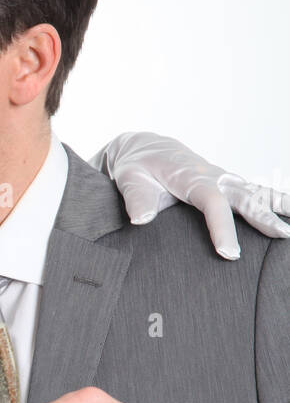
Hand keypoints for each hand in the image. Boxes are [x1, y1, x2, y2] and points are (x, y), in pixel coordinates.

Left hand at [99, 131, 289, 257]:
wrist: (148, 149)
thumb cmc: (138, 166)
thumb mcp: (129, 178)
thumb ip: (136, 198)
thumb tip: (142, 219)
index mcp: (190, 176)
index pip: (212, 202)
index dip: (222, 228)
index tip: (229, 254)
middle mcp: (213, 175)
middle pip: (243, 197)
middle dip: (263, 217)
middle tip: (282, 236)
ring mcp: (224, 179)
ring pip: (257, 192)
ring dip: (279, 205)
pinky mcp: (228, 184)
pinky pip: (256, 192)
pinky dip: (275, 200)